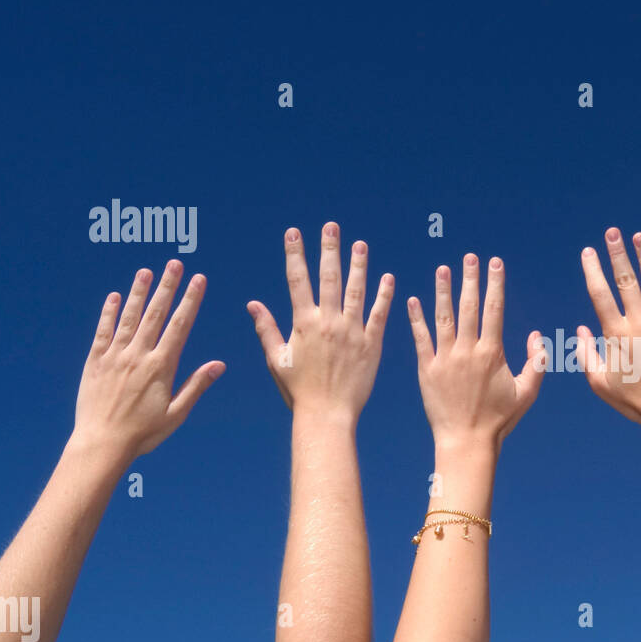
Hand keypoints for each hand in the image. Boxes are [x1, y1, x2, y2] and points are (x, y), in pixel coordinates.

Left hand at [73, 260, 223, 460]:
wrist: (102, 444)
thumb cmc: (143, 433)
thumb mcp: (177, 413)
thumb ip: (196, 385)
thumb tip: (219, 365)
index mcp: (161, 367)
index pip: (179, 325)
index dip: (190, 300)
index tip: (198, 280)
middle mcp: (138, 355)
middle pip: (154, 314)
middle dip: (167, 287)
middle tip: (174, 264)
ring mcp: (114, 356)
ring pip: (128, 317)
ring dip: (138, 292)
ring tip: (146, 271)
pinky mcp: (94, 362)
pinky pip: (102, 332)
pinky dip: (108, 313)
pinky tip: (113, 297)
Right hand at [247, 222, 393, 422]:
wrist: (328, 415)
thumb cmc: (299, 391)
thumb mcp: (277, 360)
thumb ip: (267, 329)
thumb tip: (252, 304)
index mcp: (304, 323)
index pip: (298, 280)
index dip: (295, 254)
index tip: (294, 233)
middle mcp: (329, 322)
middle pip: (329, 278)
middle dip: (329, 249)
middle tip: (332, 227)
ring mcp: (352, 331)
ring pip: (356, 290)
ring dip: (358, 265)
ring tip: (360, 244)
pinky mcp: (372, 344)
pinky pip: (379, 314)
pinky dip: (384, 295)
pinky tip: (388, 278)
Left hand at [406, 254, 544, 448]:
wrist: (466, 442)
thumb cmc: (499, 421)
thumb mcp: (527, 393)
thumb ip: (536, 362)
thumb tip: (536, 334)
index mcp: (492, 353)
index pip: (494, 309)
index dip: (495, 284)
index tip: (495, 263)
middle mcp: (468, 351)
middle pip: (469, 307)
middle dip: (470, 279)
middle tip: (470, 257)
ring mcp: (445, 359)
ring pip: (443, 318)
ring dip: (443, 291)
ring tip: (442, 269)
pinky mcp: (426, 370)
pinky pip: (421, 339)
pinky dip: (416, 318)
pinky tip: (412, 299)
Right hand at [578, 227, 640, 433]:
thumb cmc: (635, 402)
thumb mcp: (600, 382)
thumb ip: (586, 353)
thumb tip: (582, 328)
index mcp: (616, 334)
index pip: (600, 294)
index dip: (593, 270)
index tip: (588, 251)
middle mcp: (640, 323)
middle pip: (626, 281)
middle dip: (617, 254)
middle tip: (612, 233)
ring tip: (639, 237)